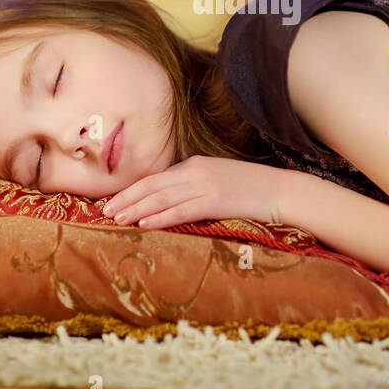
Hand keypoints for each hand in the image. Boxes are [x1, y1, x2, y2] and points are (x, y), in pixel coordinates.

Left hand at [100, 155, 287, 229]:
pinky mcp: (216, 200)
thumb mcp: (219, 180)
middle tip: (105, 211)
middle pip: (152, 185)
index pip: (156, 177)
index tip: (114, 200)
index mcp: (195, 164)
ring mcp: (205, 185)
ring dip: (136, 209)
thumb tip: (172, 199)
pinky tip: (144, 225)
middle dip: (126, 198)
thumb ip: (195, 185)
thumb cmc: (252, 190)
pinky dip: (160, 217)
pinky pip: (181, 211)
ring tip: (117, 219)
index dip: (132, 189)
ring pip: (161, 197)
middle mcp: (196, 171)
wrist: (282, 191)